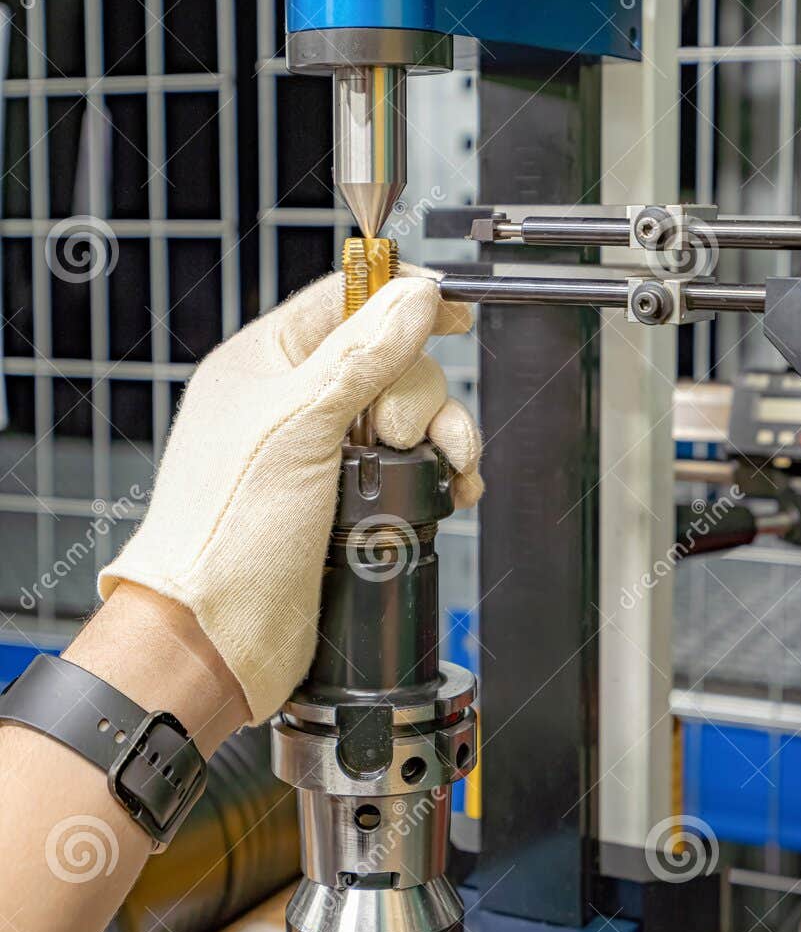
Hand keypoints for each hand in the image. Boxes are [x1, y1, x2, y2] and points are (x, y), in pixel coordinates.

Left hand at [98, 272, 481, 724]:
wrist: (215, 635)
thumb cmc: (224, 533)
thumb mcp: (298, 423)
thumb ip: (361, 355)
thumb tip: (415, 296)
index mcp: (265, 363)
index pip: (345, 300)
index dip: (402, 298)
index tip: (454, 310)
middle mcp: (295, 403)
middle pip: (390, 359)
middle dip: (419, 391)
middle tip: (400, 434)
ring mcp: (324, 455)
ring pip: (410, 415)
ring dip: (443, 434)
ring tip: (449, 464)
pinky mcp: (349, 502)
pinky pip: (412, 467)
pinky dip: (441, 473)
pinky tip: (454, 488)